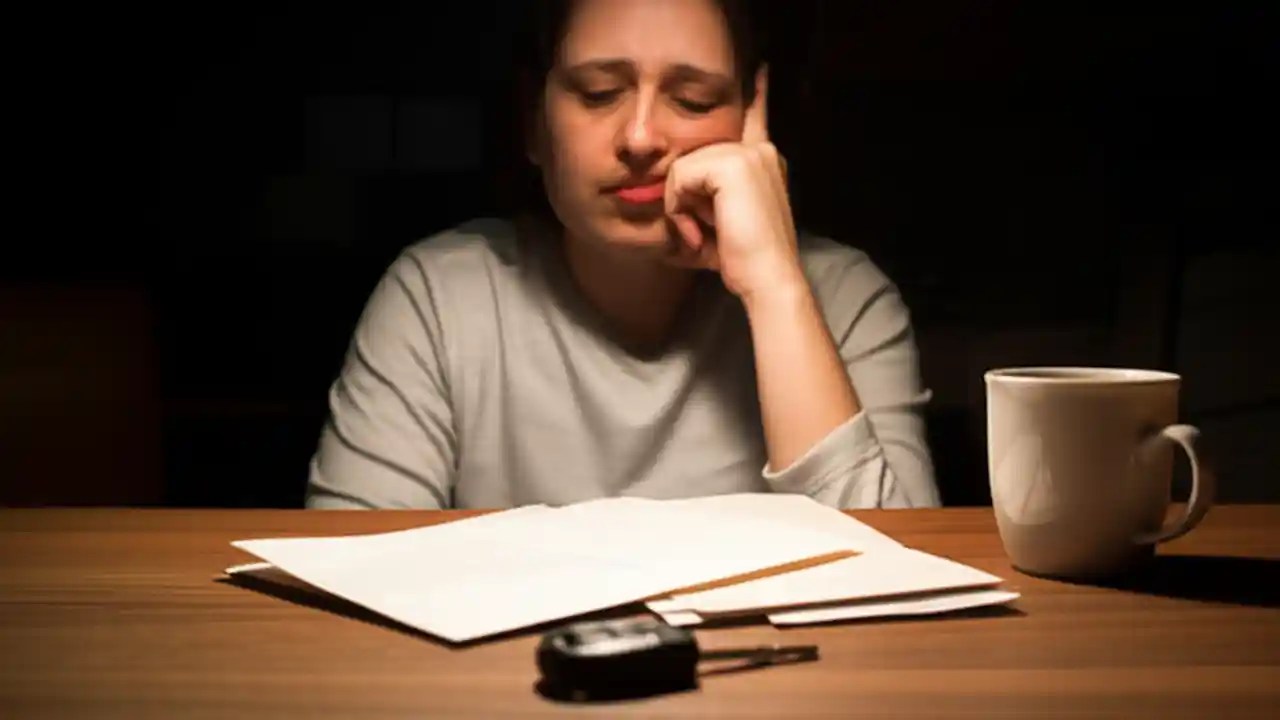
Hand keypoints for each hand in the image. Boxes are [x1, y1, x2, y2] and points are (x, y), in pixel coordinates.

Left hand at [662, 67, 805, 302]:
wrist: (768, 278)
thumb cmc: (742, 262)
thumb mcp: (717, 225)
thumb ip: (700, 203)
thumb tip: (667, 205)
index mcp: (763, 161)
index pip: (756, 118)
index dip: (757, 96)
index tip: (762, 70)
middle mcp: (759, 150)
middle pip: (693, 156)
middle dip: (686, 197)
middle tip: (702, 234)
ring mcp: (748, 154)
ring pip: (684, 166)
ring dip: (681, 205)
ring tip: (702, 233)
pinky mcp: (732, 164)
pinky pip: (681, 174)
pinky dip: (679, 205)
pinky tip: (698, 227)